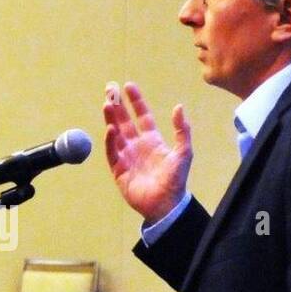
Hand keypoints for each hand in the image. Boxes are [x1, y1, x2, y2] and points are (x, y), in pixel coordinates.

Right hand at [103, 82, 192, 223]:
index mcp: (152, 140)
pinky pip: (112, 152)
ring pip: (115, 133)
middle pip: (124, 121)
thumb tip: (179, 107)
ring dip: (111, 119)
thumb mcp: (184, 152)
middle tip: (110, 89)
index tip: (128, 86)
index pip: (142, 116)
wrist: (166, 204)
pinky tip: (110, 128)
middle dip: (117, 106)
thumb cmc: (176, 180)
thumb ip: (182, 130)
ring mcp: (126, 157)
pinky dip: (110, 140)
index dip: (136, 101)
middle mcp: (137, 146)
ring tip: (107, 104)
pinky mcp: (118, 169)